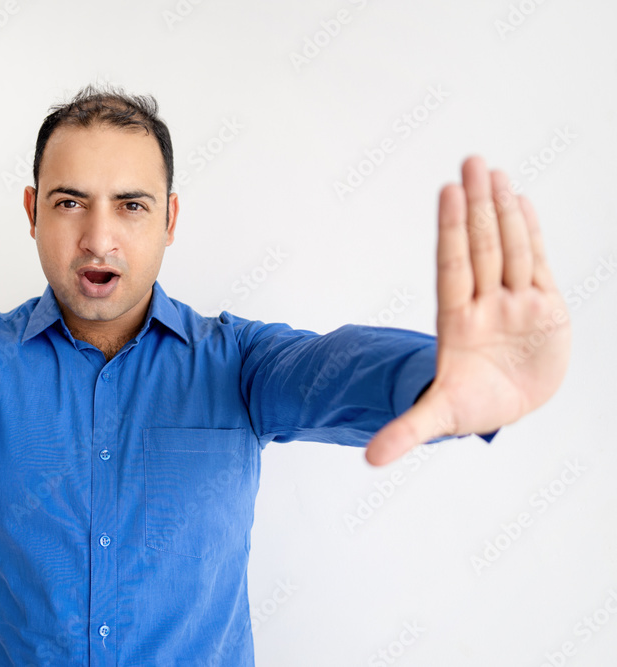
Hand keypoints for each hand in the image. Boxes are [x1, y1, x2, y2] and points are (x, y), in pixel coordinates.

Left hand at [364, 156, 570, 465]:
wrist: (505, 406)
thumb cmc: (469, 406)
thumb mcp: (439, 419)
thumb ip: (408, 432)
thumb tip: (370, 460)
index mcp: (458, 321)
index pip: (454, 265)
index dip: (452, 229)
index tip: (447, 192)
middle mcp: (485, 302)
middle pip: (481, 245)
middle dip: (476, 205)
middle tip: (471, 159)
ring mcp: (514, 299)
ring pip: (510, 246)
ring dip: (503, 209)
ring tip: (493, 170)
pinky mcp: (544, 303)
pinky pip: (537, 259)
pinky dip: (532, 230)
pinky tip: (521, 199)